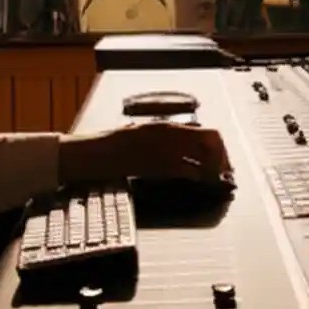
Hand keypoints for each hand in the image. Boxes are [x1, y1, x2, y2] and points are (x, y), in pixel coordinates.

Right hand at [58, 122, 233, 186]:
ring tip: (213, 180)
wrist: (84, 154)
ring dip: (211, 169)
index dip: (220, 149)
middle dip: (222, 159)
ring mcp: (158, 148)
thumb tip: (188, 154)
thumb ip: (164, 143)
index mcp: (163, 126)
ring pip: (200, 156)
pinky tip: (195, 182)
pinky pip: (181, 169)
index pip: (206, 132)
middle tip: (224, 174)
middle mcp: (165, 133)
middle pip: (210, 141)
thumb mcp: (142, 138)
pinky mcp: (149, 163)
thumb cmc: (108, 147)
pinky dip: (193, 176)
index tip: (224, 162)